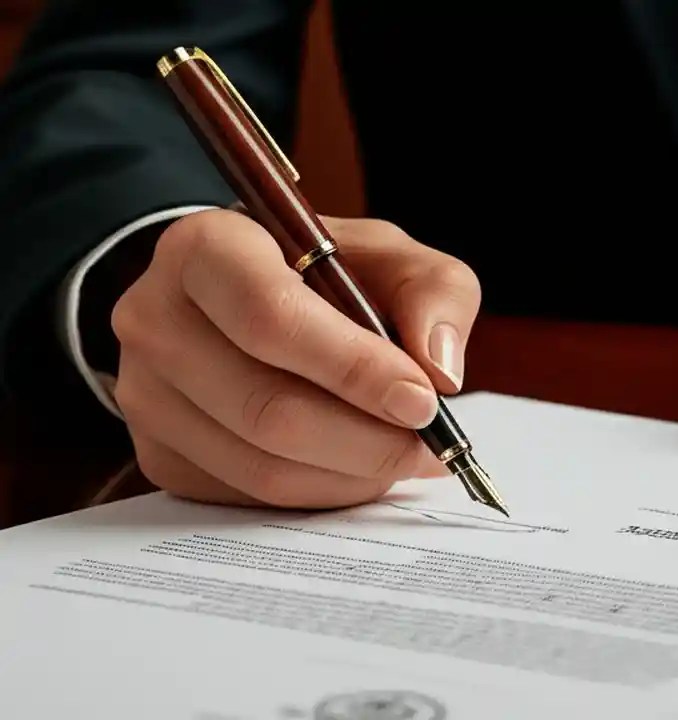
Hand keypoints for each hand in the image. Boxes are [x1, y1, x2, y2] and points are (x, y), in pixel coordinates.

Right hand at [110, 209, 480, 507]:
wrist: (242, 297)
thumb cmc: (323, 273)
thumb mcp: (389, 256)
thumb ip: (434, 293)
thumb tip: (439, 369)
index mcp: (205, 247)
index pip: (271, 318)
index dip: (354, 369)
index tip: (423, 401)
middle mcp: (155, 318)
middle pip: (268, 408)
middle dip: (368, 439)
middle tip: (431, 445)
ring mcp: (144, 393)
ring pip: (261, 466)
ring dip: (353, 473)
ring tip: (405, 454)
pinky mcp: (157, 453)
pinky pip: (250, 497)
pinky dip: (322, 492)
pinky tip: (357, 465)